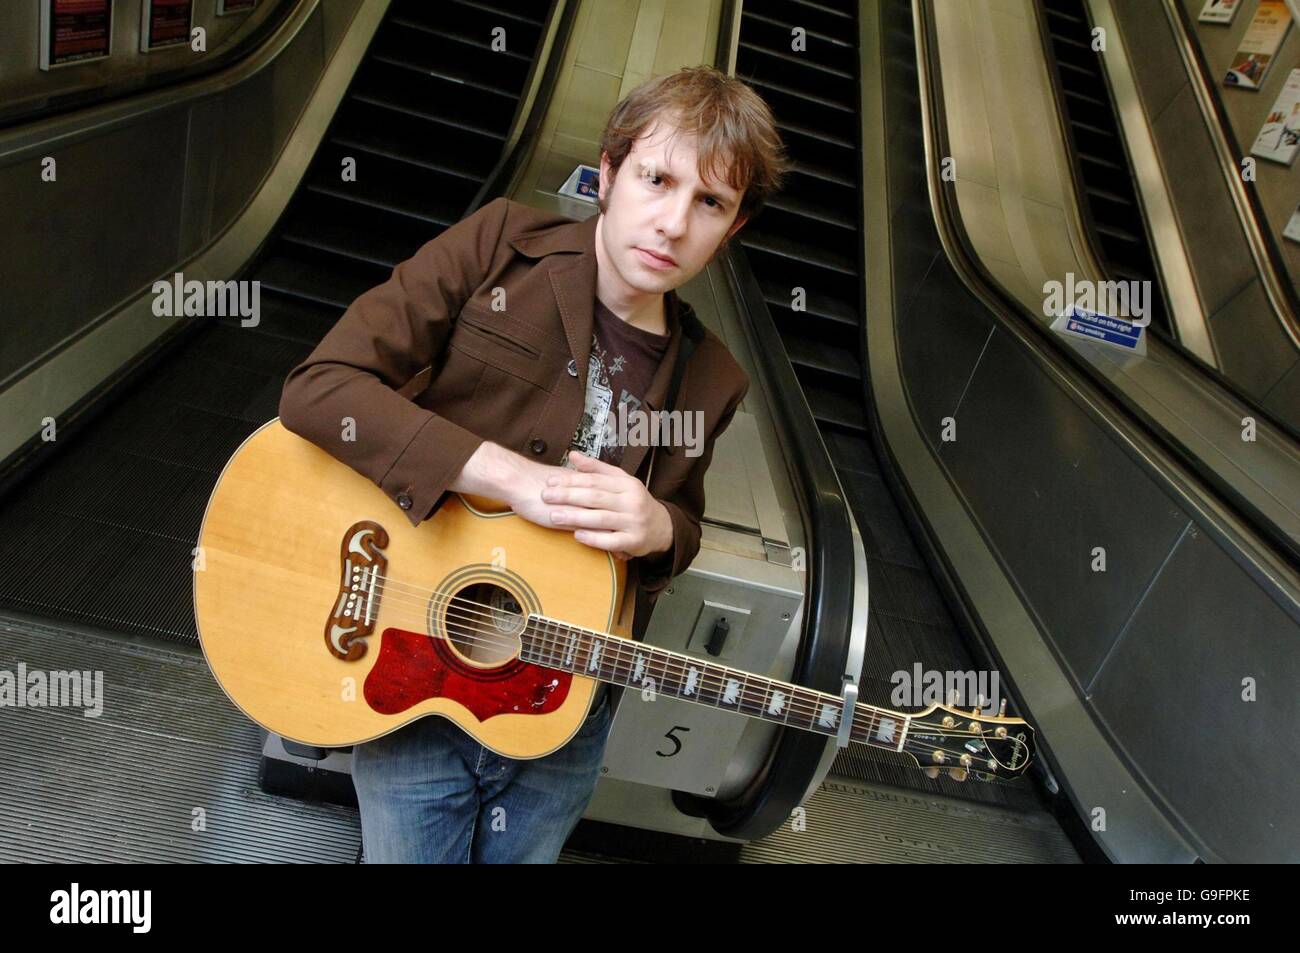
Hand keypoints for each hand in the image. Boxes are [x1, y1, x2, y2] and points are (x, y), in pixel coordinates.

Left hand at [541, 451, 673, 559]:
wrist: (662, 527)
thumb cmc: (634, 502)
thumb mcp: (621, 481)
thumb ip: (597, 469)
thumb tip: (573, 455)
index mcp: (627, 484)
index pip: (595, 480)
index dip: (572, 480)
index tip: (551, 481)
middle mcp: (632, 502)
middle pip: (596, 497)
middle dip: (569, 496)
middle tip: (546, 496)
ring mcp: (634, 522)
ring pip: (602, 519)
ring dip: (576, 517)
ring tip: (554, 516)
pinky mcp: (634, 542)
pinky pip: (612, 541)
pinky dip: (594, 538)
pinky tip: (577, 535)